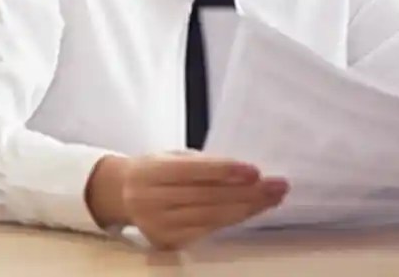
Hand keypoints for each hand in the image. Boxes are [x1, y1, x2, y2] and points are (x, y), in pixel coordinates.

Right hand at [86, 152, 287, 249]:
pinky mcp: (167, 242)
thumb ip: (203, 164)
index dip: (226, 172)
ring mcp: (158, 225)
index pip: (193, 171)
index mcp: (151, 171)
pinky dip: (233, 219)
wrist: (121, 193)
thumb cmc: (156, 169)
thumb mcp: (173, 156)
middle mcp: (150, 200)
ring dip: (247, 208)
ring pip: (210, 217)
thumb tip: (247, 172)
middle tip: (277, 186)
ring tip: (273, 197)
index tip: (256, 171)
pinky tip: (252, 210)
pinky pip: (207, 231)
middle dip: (247, 192)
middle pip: (206, 198)